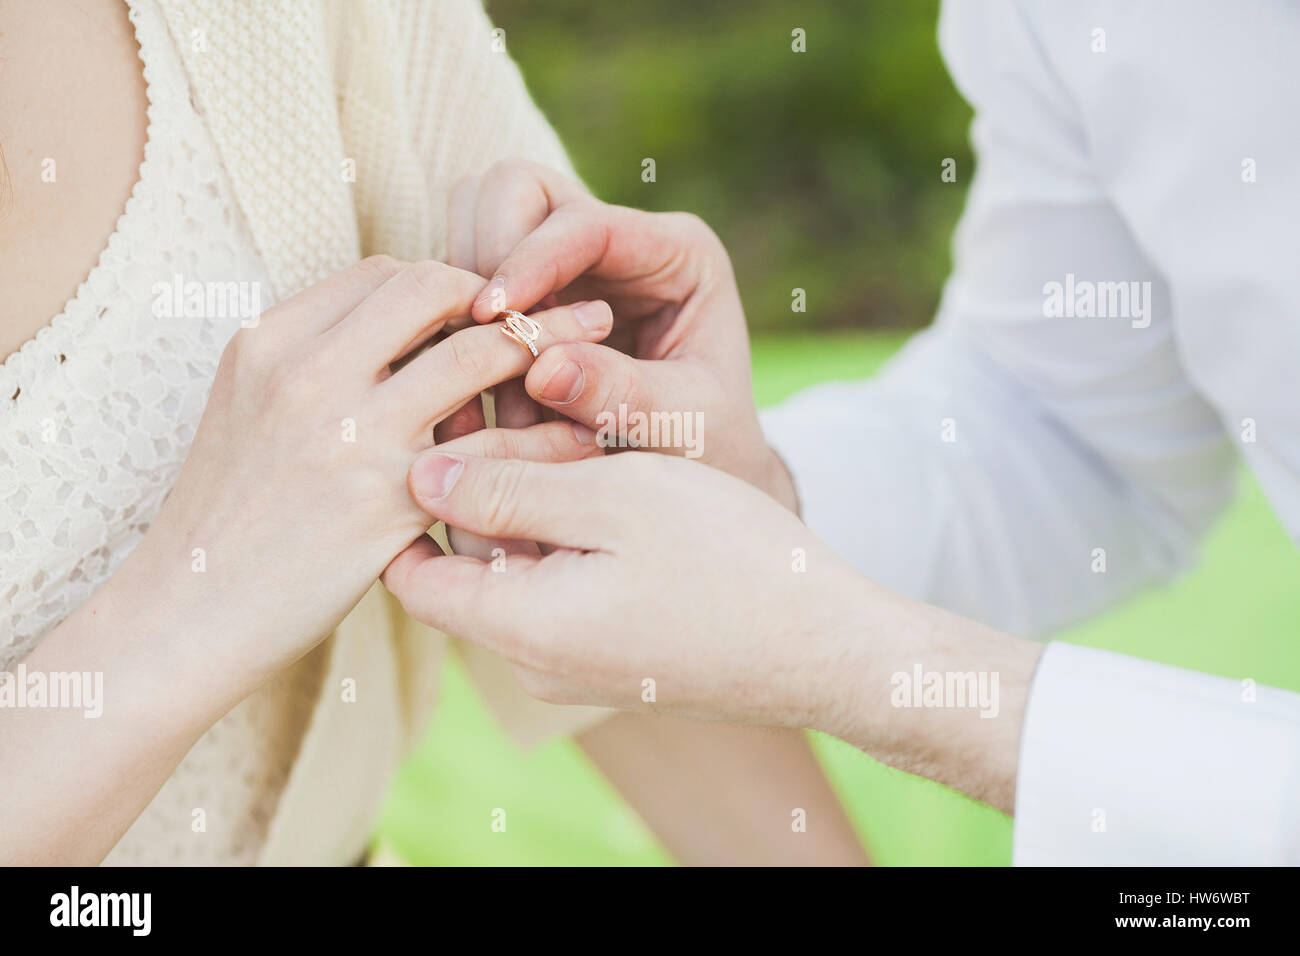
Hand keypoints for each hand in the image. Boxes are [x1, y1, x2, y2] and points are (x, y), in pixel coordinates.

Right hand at [114, 256, 611, 692]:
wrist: (189, 610)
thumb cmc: (230, 515)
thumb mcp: (249, 410)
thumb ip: (318, 363)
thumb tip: (405, 335)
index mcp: (270, 341)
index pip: (382, 274)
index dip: (445, 285)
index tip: (486, 310)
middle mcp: (307, 372)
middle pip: (432, 287)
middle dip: (505, 293)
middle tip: (561, 309)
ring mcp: (351, 433)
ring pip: (477, 352)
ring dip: (546, 341)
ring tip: (595, 345)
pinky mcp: (391, 498)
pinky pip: (496, 445)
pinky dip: (547, 432)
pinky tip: (581, 432)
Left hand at [384, 451, 859, 727]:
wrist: (828, 649)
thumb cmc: (730, 562)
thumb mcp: (612, 500)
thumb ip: (507, 488)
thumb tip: (417, 474)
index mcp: (518, 626)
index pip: (408, 572)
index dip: (410, 495)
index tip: (446, 422)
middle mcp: (533, 662)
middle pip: (466, 562)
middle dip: (484, 483)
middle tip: (527, 407)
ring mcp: (576, 667)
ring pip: (519, 569)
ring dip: (533, 502)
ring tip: (579, 438)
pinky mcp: (616, 659)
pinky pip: (563, 590)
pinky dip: (571, 536)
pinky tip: (614, 488)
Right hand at [448, 160, 795, 507]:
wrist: (702, 471)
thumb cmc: (709, 447)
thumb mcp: (685, 427)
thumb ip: (623, 397)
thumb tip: (543, 370)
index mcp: (676, 252)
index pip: (586, 223)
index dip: (531, 261)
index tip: (490, 316)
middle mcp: (618, 238)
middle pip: (515, 189)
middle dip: (488, 260)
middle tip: (484, 346)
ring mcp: (567, 258)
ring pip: (476, 217)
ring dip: (465, 290)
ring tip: (490, 382)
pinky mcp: (529, 291)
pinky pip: (464, 272)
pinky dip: (455, 324)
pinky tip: (477, 390)